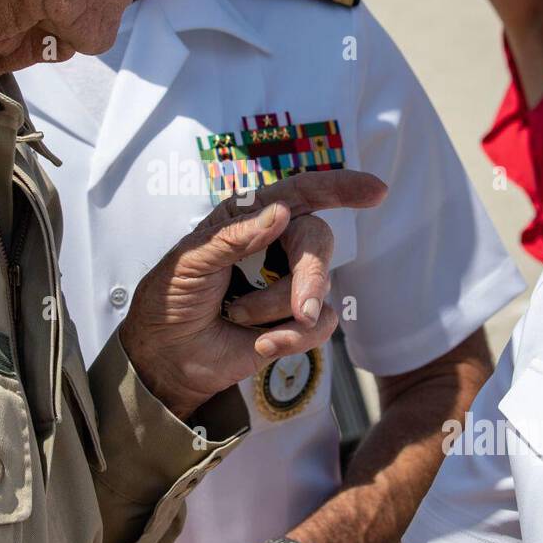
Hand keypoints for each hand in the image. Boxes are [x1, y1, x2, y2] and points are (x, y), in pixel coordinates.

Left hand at [120, 169, 386, 418]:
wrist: (167, 354)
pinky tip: (260, 344)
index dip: (340, 188)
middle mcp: (276, 245)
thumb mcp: (191, 261)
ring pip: (318, 288)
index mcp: (250, 217)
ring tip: (236, 316)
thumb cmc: (171, 297)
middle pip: (319, 241)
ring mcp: (288, 284)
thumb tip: (281, 214)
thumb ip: (234, 236)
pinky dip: (292, 337)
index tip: (376, 190)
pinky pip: (321, 325)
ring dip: (275, 308)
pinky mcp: (295, 322)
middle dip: (312, 274)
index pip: (302, 194)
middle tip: (302, 308)